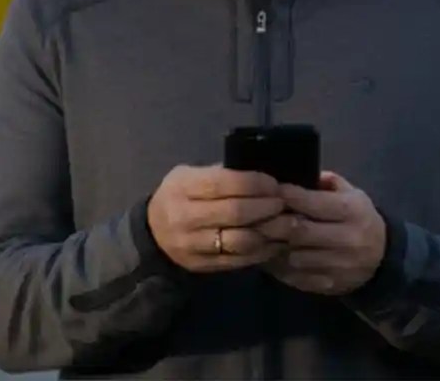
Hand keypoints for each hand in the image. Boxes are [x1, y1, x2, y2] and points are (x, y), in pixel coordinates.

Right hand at [147, 164, 290, 272]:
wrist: (153, 233)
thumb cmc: (181, 195)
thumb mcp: (191, 175)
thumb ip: (222, 173)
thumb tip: (264, 173)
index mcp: (182, 188)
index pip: (223, 183)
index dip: (254, 183)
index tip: (274, 184)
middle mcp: (184, 218)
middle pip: (235, 213)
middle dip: (266, 207)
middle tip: (284, 204)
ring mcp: (192, 245)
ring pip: (240, 241)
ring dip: (269, 232)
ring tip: (286, 224)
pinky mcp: (201, 266)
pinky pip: (238, 260)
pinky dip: (262, 251)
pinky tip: (276, 242)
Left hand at [267, 171, 385, 294]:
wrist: (382, 258)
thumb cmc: (360, 219)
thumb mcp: (352, 194)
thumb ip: (326, 182)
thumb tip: (295, 174)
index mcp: (352, 211)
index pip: (313, 202)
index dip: (287, 196)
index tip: (268, 190)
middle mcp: (347, 239)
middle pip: (299, 231)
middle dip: (273, 223)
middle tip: (256, 216)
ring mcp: (338, 266)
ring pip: (293, 257)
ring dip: (274, 247)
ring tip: (261, 237)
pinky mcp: (328, 285)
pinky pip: (295, 277)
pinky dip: (279, 267)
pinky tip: (272, 256)